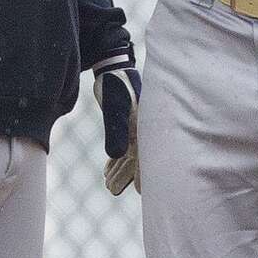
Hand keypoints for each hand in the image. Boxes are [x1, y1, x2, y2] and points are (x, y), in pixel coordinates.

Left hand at [92, 46, 141, 195]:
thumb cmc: (116, 83)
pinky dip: (115, 160)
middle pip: (138, 159)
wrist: (111, 66)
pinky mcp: (123, 125)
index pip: (149, 157)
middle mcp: (143, 130)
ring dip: (119, 170)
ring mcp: (134, 128)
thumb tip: (116, 156)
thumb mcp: (115, 106)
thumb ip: (117, 131)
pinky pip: (121, 146)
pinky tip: (108, 170)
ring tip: (109, 184)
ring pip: (129, 155)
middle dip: (126, 176)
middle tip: (112, 189)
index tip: (143, 191)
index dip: (147, 175)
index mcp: (146, 128)